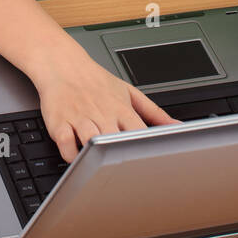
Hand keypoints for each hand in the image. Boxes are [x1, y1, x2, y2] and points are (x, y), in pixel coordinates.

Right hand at [32, 48, 178, 162]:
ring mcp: (80, 118)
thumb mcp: (129, 92)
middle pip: (114, 141)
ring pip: (90, 144)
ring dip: (95, 157)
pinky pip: (66, 145)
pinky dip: (72, 155)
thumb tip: (178, 126)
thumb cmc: (96, 81)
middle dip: (118, 157)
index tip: (146, 166)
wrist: (62, 64)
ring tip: (98, 164)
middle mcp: (102, 114)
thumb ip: (154, 112)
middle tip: (122, 173)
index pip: (138, 133)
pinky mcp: (59, 123)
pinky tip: (76, 156)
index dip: (143, 151)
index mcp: (121, 108)